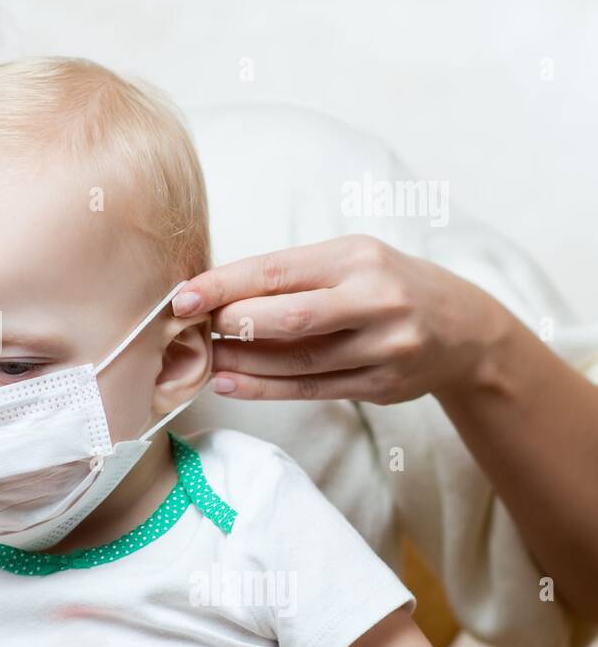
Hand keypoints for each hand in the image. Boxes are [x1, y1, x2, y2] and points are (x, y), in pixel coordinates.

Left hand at [174, 235, 507, 404]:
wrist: (464, 328)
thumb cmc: (385, 285)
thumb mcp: (349, 260)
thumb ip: (292, 275)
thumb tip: (213, 291)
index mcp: (357, 257)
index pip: (278, 270)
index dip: (224, 285)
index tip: (183, 297)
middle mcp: (376, 299)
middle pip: (288, 318)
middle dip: (232, 324)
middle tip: (193, 330)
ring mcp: (384, 346)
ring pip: (297, 360)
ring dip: (241, 363)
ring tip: (204, 360)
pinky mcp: (382, 384)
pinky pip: (312, 389)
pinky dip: (265, 389)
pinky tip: (230, 383)